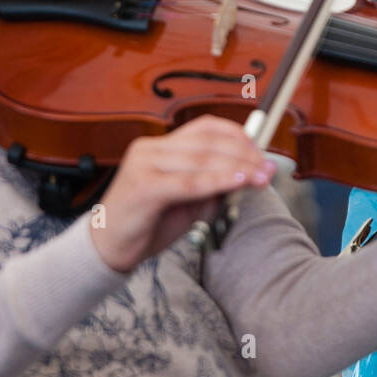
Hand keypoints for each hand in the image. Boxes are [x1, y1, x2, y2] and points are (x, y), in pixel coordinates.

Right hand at [89, 115, 275, 272]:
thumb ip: (212, 184)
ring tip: (262, 176)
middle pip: (207, 142)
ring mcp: (144, 165)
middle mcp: (150, 149)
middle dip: (245, 154)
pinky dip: (217, 180)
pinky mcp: (143, 187)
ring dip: (238, 167)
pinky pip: (188, 182)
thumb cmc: (148, 223)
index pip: (204, 128)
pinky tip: (239, 181)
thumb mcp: (187, 200)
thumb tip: (249, 173)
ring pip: (201, 159)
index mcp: (159, 145)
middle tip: (269, 167)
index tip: (261, 150)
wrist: (107, 248)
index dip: (237, 135)